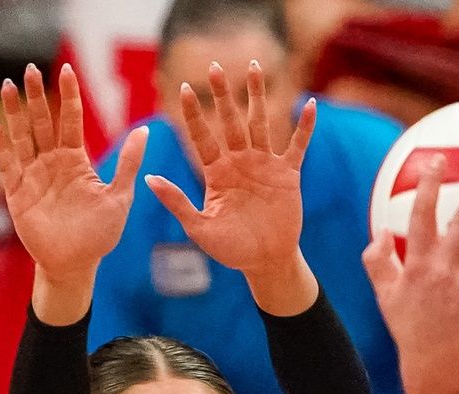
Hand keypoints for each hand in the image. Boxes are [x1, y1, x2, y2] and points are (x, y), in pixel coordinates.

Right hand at [0, 64, 148, 301]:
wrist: (75, 265)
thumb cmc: (99, 235)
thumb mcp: (120, 197)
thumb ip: (129, 164)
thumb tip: (146, 130)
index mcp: (76, 160)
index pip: (72, 120)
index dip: (69, 95)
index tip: (67, 69)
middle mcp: (52, 163)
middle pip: (42, 122)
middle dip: (36, 96)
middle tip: (28, 68)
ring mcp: (33, 177)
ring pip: (22, 137)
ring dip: (15, 113)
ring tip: (8, 86)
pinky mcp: (18, 194)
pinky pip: (7, 165)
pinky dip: (0, 146)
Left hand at [148, 62, 315, 293]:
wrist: (264, 262)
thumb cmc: (230, 248)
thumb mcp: (198, 226)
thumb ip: (176, 201)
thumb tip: (149, 177)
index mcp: (216, 173)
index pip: (202, 138)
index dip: (193, 114)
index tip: (183, 89)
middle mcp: (239, 162)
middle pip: (230, 122)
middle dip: (222, 95)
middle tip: (214, 67)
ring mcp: (264, 165)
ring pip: (260, 123)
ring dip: (257, 96)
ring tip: (254, 67)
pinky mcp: (288, 174)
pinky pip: (297, 145)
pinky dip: (304, 127)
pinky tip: (309, 104)